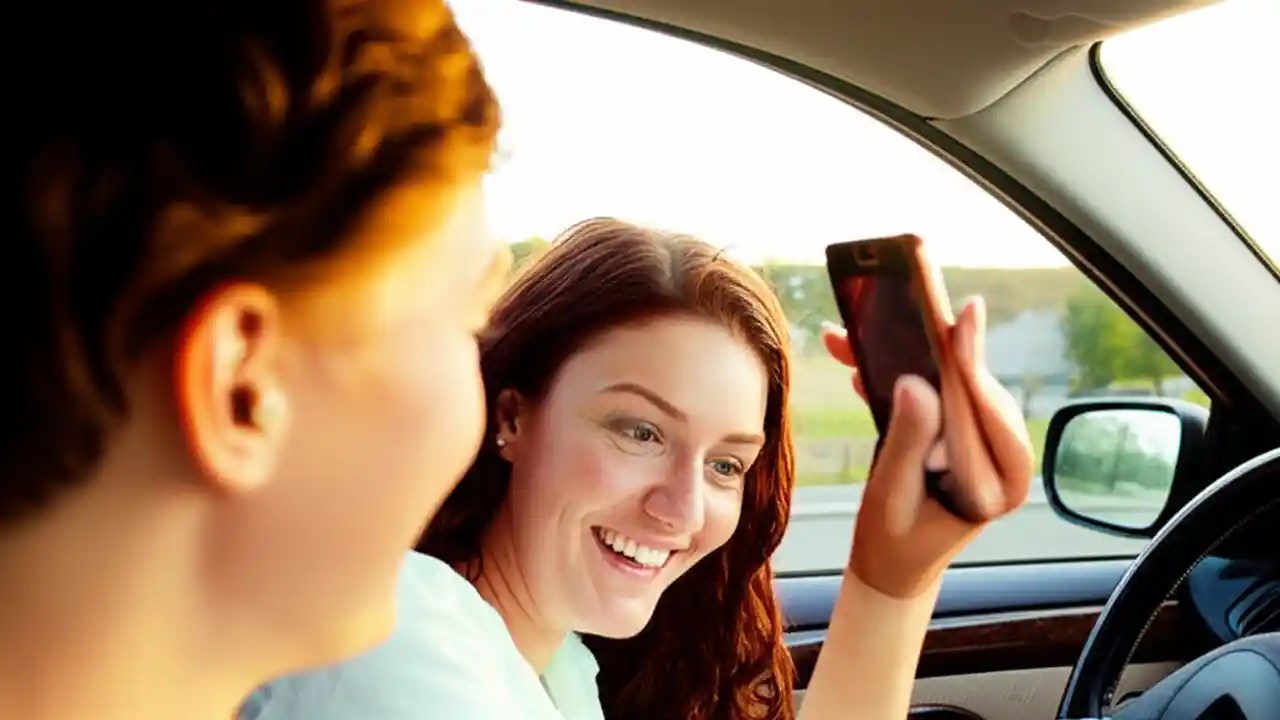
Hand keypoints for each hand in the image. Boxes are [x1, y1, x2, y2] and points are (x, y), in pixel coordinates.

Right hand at [821, 297, 1033, 597]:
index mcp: (999, 488)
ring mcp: (988, 445)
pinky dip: (905, 374)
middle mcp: (1006, 462)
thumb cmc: (894, 542)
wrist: (894, 564)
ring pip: (957, 385)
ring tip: (864, 334)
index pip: (983, 417)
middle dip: (938, 347)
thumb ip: (906, 442)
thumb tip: (915, 384)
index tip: (963, 316)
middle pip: (975, 390)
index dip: (968, 363)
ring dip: (913, 357)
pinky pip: (942, 392)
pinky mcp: (966, 431)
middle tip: (921, 299)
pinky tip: (863, 365)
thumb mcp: (890, 497)